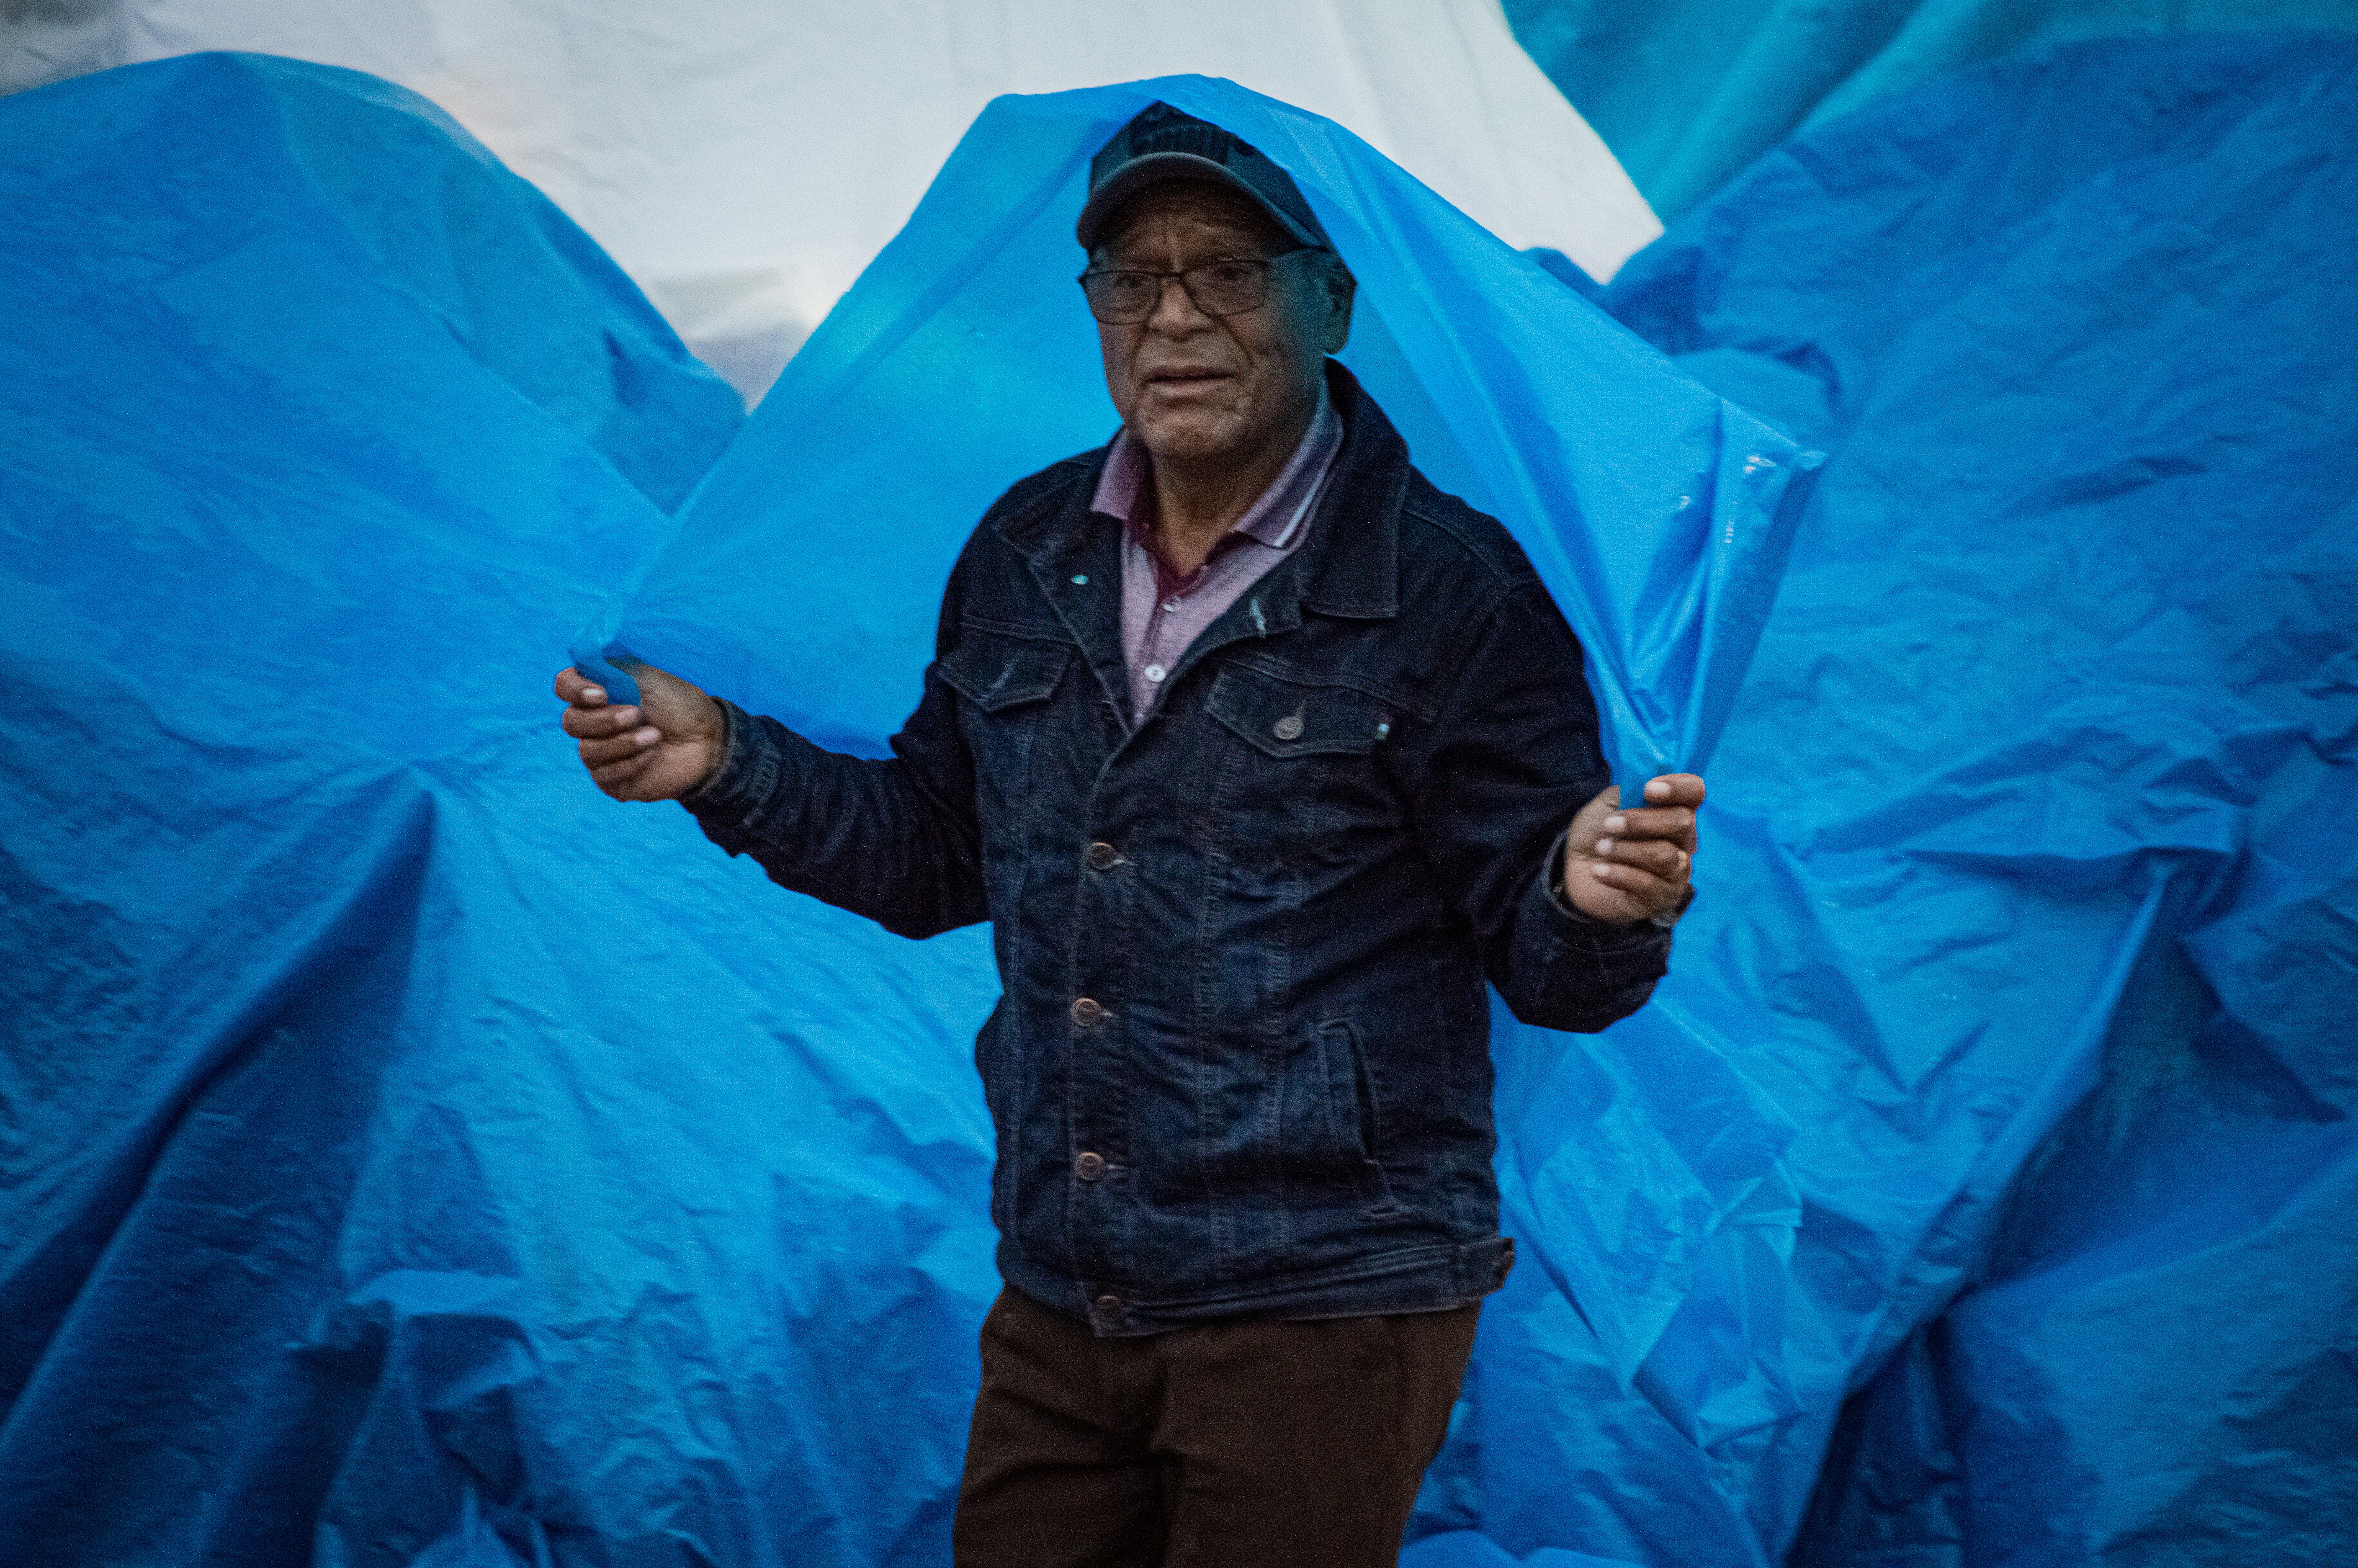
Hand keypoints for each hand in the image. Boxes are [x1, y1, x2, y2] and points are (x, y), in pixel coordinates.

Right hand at [555, 663, 724, 801]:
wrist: (708, 740)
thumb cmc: (679, 704)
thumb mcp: (646, 678)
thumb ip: (609, 670)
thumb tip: (580, 664)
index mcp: (598, 693)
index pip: (564, 687)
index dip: (575, 691)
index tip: (602, 694)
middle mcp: (593, 722)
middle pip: (570, 722)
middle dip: (605, 720)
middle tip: (638, 714)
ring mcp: (600, 752)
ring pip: (587, 751)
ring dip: (624, 743)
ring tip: (655, 736)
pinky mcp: (612, 780)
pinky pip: (604, 775)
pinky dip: (631, 763)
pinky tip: (652, 756)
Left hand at [1561, 773, 1703, 924]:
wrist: (1578, 872)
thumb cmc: (1599, 833)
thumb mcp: (1608, 804)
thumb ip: (1628, 790)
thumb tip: (1644, 780)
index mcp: (1673, 810)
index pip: (1694, 791)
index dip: (1677, 787)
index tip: (1647, 790)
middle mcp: (1683, 840)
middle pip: (1682, 823)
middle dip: (1640, 822)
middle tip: (1608, 825)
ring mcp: (1676, 871)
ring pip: (1665, 856)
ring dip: (1626, 850)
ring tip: (1601, 849)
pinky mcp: (1661, 898)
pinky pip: (1648, 884)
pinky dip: (1618, 874)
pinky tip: (1599, 870)